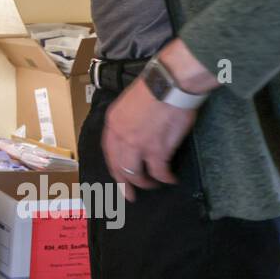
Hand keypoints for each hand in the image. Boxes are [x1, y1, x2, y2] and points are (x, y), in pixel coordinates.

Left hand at [100, 78, 195, 202]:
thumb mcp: (129, 102)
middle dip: (124, 184)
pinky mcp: (157, 150)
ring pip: (136, 174)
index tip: (118, 175)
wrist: (170, 82)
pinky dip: (165, 178)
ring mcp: (138, 145)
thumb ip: (127, 119)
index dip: (114, 166)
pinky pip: (159, 172)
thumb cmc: (154, 86)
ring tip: (153, 186)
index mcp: (113, 123)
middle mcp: (121, 136)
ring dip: (145, 183)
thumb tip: (134, 130)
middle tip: (130, 195)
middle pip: (119, 167)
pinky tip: (170, 180)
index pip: (108, 151)